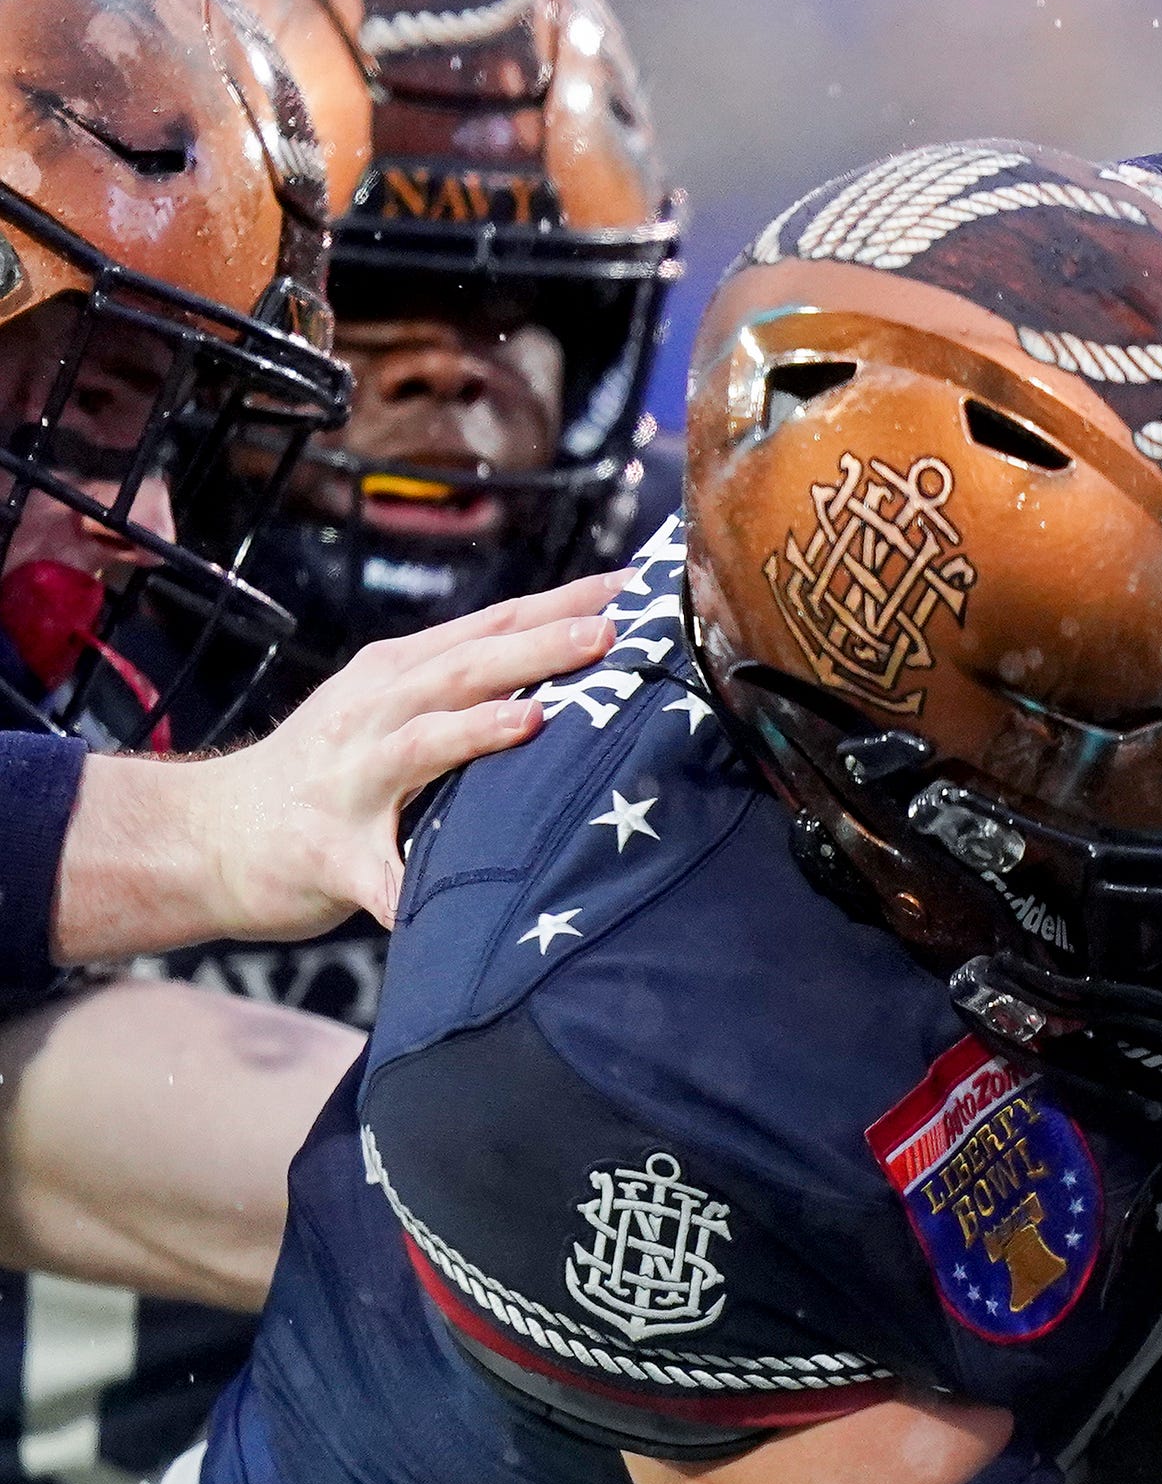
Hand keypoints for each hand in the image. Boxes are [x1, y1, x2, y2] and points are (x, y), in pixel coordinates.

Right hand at [180, 572, 624, 939]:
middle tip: (608, 632)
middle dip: (536, 649)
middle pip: (461, 670)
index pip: (488, 627)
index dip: (558, 604)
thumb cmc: (328, 771)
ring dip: (474, 732)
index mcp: (395, 677)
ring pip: (417, 747)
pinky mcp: (327, 853)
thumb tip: (570, 652)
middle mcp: (371, 715)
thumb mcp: (387, 705)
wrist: (208, 834)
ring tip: (534, 719)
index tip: (631, 586)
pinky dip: (409, 885)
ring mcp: (346, 783)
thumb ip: (462, 680)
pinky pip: (377, 874)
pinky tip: (447, 897)